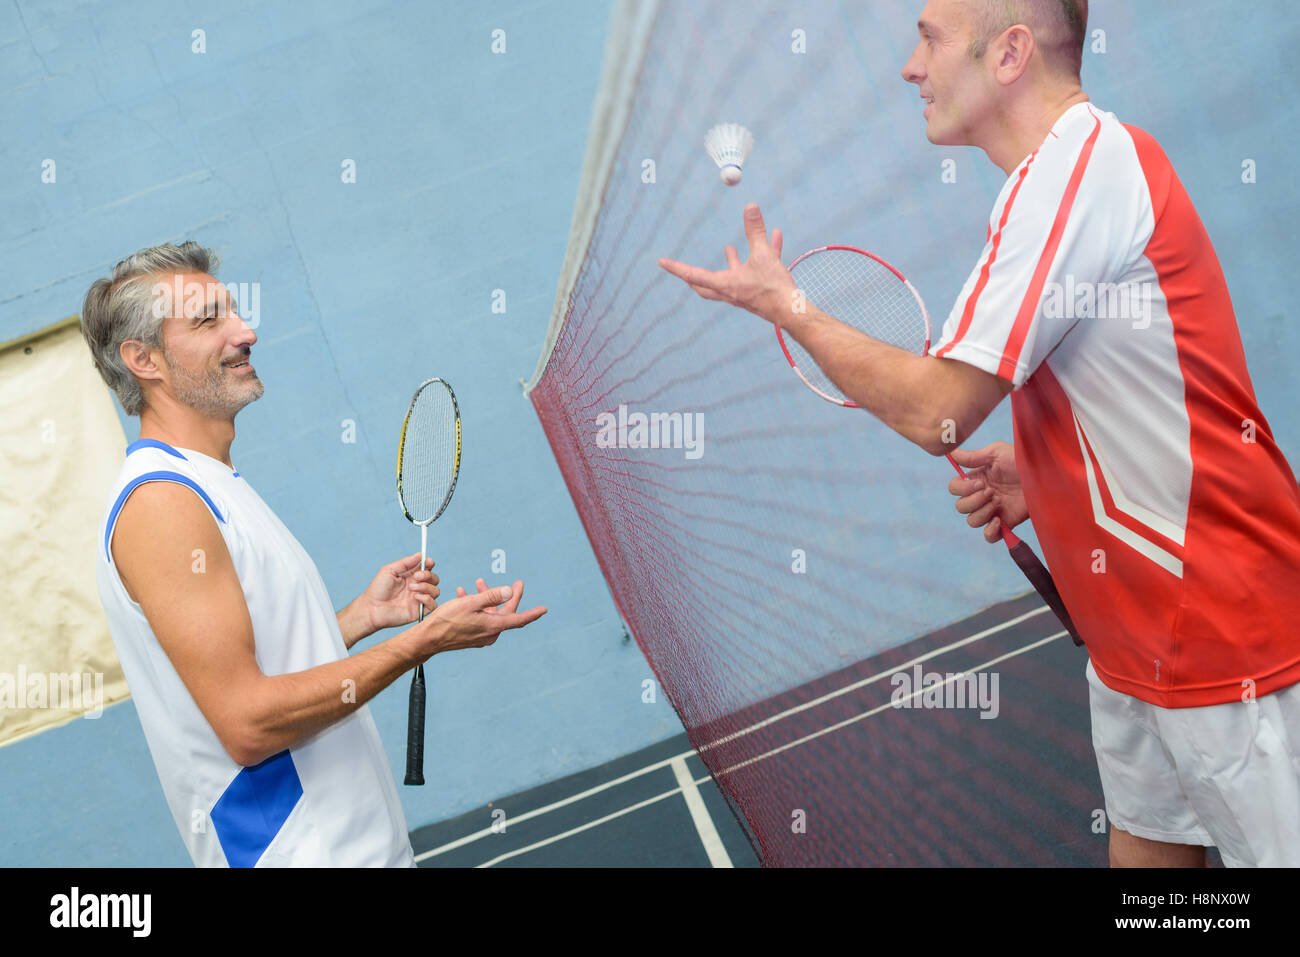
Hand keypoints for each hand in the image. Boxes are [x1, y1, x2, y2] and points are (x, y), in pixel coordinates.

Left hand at [359, 553, 440, 632]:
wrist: (372, 608)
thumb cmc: (378, 589)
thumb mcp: (389, 570)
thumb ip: (405, 562)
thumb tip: (420, 555)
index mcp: (411, 577)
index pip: (427, 569)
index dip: (430, 564)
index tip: (428, 562)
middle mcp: (417, 587)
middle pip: (434, 579)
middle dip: (428, 575)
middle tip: (416, 577)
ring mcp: (418, 599)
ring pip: (436, 591)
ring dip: (426, 587)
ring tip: (412, 588)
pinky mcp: (419, 611)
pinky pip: (433, 605)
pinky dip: (428, 599)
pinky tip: (416, 597)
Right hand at [416, 579, 545, 656]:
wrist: (428, 639)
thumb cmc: (447, 620)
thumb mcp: (470, 603)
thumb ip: (491, 596)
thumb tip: (509, 591)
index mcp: (493, 626)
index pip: (519, 619)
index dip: (532, 614)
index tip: (544, 609)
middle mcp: (490, 634)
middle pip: (505, 612)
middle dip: (507, 596)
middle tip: (516, 583)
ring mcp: (481, 637)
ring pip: (491, 613)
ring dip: (487, 598)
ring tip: (478, 583)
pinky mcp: (473, 637)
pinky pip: (481, 619)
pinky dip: (477, 606)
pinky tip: (464, 595)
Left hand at [657, 203, 798, 324]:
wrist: (792, 311)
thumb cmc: (773, 287)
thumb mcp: (763, 255)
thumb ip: (755, 231)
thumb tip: (750, 207)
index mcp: (725, 285)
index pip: (693, 275)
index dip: (676, 267)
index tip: (661, 262)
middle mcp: (731, 292)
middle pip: (706, 286)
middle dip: (695, 277)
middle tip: (686, 272)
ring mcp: (744, 295)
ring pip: (732, 278)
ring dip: (731, 263)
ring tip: (730, 248)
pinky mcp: (758, 295)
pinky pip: (754, 275)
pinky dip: (759, 261)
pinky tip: (773, 242)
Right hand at [948, 442, 1028, 542]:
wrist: (1045, 475)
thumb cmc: (1022, 460)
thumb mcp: (997, 453)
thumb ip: (972, 456)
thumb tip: (952, 452)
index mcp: (977, 480)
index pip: (954, 488)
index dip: (962, 489)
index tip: (980, 483)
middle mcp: (982, 496)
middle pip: (960, 507)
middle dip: (973, 501)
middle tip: (991, 492)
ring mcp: (993, 511)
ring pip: (972, 521)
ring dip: (981, 513)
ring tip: (997, 502)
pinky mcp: (1006, 523)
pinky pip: (989, 536)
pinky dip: (989, 532)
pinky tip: (999, 521)